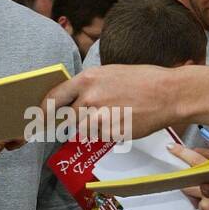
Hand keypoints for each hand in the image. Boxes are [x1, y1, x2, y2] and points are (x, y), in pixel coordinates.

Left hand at [46, 65, 176, 137]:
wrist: (168, 93)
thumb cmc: (142, 80)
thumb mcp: (110, 73)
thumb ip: (88, 86)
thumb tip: (71, 98)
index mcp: (87, 80)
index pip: (53, 98)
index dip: (44, 110)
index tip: (40, 117)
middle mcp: (90, 98)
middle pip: (68, 118)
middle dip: (75, 120)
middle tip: (91, 116)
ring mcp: (100, 118)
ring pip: (84, 129)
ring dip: (93, 126)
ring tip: (114, 114)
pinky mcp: (112, 133)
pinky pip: (100, 136)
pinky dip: (107, 132)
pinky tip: (122, 120)